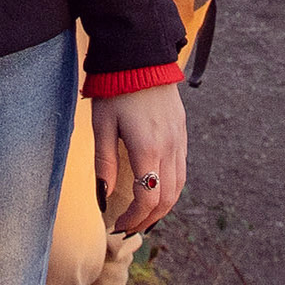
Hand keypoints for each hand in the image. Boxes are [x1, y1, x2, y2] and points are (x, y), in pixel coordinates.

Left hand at [91, 82, 187, 235]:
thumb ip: (104, 162)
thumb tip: (103, 196)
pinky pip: (181, 169)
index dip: (133, 218)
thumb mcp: (102, 125)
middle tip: (129, 228)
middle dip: (148, 219)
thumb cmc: (116, 90)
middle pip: (166, 199)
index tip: (117, 225)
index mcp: (147, 149)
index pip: (147, 199)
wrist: (141, 56)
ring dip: (162, 207)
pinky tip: (157, 190)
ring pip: (178, 186)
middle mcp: (169, 148)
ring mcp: (179, 140)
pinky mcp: (181, 132)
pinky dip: (171, 188)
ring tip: (144, 216)